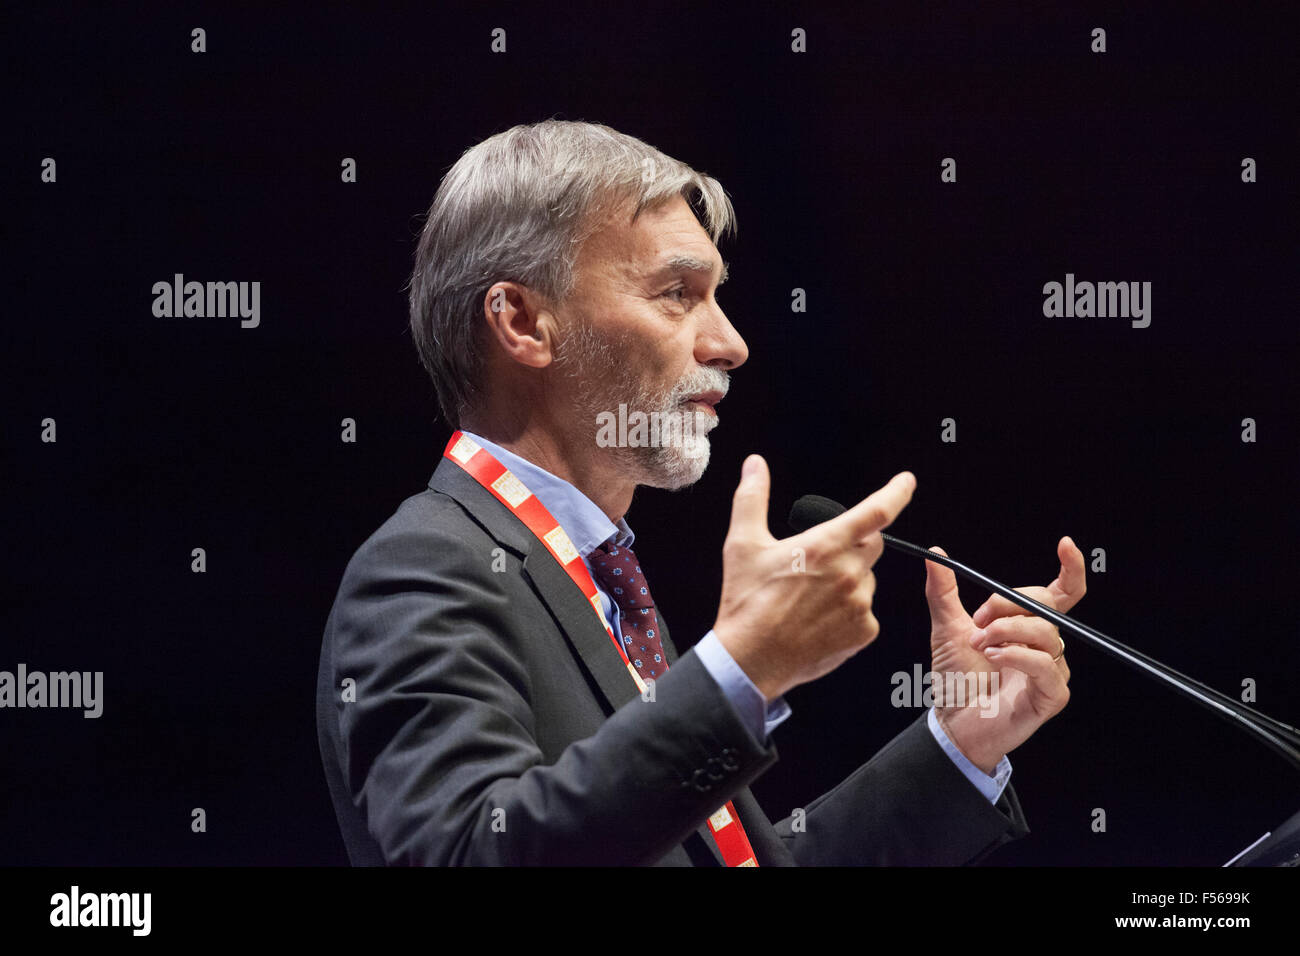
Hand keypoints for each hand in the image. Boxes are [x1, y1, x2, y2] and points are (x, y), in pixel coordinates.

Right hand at [713, 455, 915, 701]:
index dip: (897, 492)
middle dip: (852, 544)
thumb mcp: (743, 544)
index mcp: (825, 545)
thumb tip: (754, 464)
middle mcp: (849, 573)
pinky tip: (818, 619)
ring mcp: (860, 604)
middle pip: (871, 544)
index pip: (877, 511)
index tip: (906, 482)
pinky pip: (864, 611)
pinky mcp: (864, 632)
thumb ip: (752, 497)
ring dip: (847, 580)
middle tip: (819, 560)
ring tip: (809, 598)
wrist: (750, 660)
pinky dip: (847, 611)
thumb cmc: (746, 602)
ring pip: (864, 580)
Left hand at [923, 537, 1084, 773]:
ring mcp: (1052, 671)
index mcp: (1028, 626)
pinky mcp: (1052, 696)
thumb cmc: (956, 679)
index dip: (1072, 568)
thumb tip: (934, 554)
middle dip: (1008, 604)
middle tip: (979, 620)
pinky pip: (1045, 665)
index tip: (1065, 544)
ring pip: (1046, 633)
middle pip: (1048, 606)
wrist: (951, 722)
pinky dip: (1017, 656)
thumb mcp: (947, 628)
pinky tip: (994, 658)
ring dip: (1007, 631)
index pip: (1062, 593)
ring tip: (980, 644)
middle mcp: (1045, 646)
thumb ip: (943, 593)